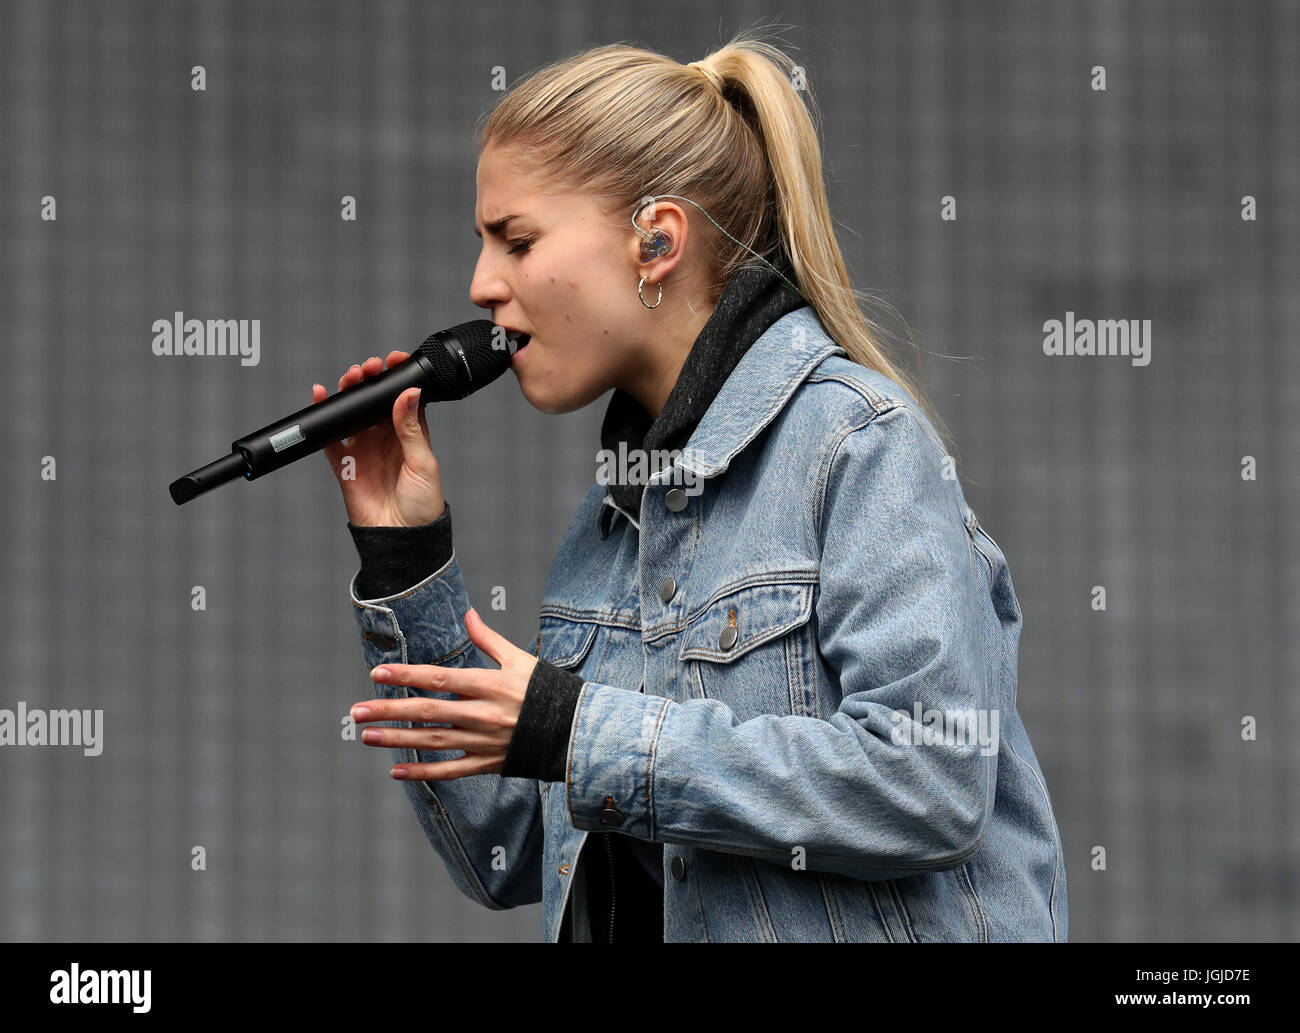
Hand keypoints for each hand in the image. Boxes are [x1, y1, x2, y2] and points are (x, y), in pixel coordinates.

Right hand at [311, 352, 446, 526]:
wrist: (401, 538)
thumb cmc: (423, 504)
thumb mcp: (423, 463)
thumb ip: (412, 428)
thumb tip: (409, 393)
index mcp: (411, 434)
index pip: (403, 398)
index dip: (397, 378)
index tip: (393, 361)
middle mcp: (386, 438)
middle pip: (374, 401)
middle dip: (369, 380)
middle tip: (367, 369)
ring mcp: (364, 448)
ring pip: (352, 412)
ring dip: (349, 392)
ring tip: (350, 378)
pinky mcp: (344, 463)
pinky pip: (329, 437)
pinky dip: (322, 416)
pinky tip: (319, 396)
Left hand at [350, 608, 538, 779]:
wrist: (576, 731)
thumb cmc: (546, 690)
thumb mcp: (520, 660)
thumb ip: (489, 639)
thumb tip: (468, 614)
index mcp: (490, 684)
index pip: (440, 678)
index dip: (407, 675)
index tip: (378, 673)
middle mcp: (483, 714)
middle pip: (428, 711)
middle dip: (390, 710)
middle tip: (357, 711)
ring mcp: (484, 742)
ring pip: (433, 741)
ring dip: (397, 739)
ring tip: (367, 735)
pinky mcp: (488, 764)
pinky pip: (450, 771)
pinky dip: (423, 773)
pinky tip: (396, 771)